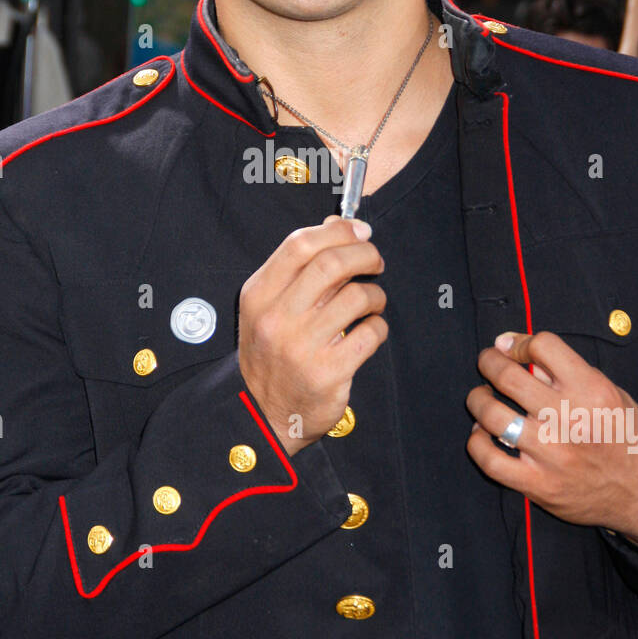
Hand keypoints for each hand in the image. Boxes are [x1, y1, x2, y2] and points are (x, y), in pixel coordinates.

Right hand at [238, 215, 386, 454]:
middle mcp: (277, 318)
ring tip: (372, 302)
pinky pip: (369, 334)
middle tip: (375, 261)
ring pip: (356, 297)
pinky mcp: (327, 373)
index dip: (338, 231)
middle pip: (331, 264)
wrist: (261, 413)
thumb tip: (336, 225)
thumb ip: (298, 266)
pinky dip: (378, 327)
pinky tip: (369, 330)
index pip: (300, 244)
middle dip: (365, 254)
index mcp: (259, 295)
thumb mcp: (269, 306)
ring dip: (375, 294)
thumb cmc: (271, 353)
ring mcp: (301, 347)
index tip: (360, 232)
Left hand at [465, 330, 637, 544]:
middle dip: (489, 362)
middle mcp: (570, 418)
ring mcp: (552, 454)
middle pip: (508, 376)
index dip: (521, 342)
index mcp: (592, 390)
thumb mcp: (613, 395)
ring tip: (480, 398)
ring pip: (492, 415)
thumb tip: (523, 353)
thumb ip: (570, 374)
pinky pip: (490, 461)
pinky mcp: (540, 485)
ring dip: (478, 400)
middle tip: (487, 362)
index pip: (543, 346)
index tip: (512, 347)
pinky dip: (477, 443)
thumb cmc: (633, 441)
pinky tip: (481, 435)